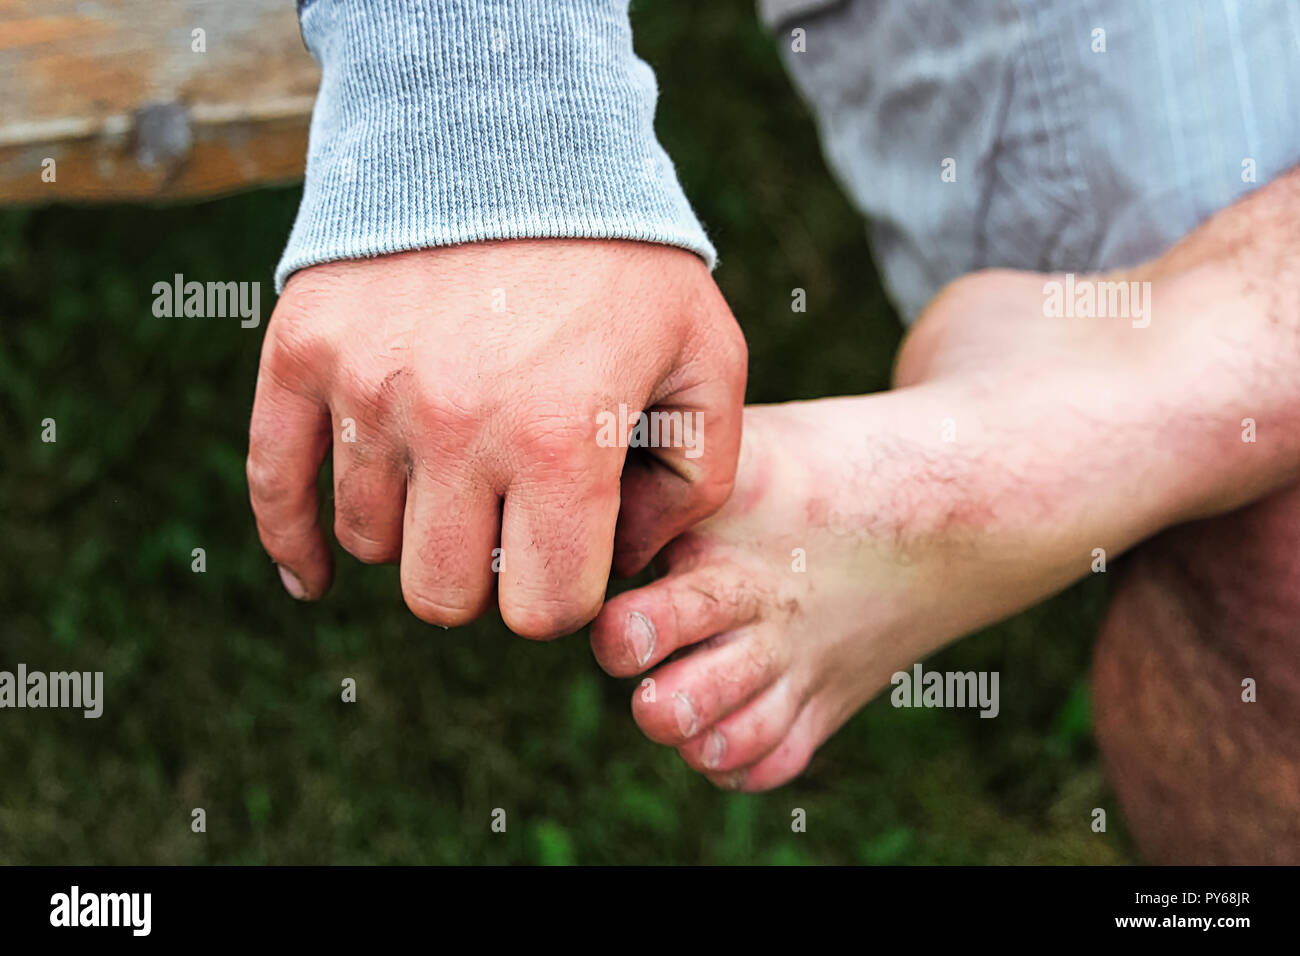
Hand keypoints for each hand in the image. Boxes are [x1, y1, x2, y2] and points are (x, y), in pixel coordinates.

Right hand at [247, 239, 746, 637]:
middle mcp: (456, 427)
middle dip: (486, 580)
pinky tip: (314, 577)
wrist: (518, 139)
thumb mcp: (707, 358)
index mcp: (560, 440)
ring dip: (414, 529)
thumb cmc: (625, 260)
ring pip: (371, 542)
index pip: (544, 606)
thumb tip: (629, 564)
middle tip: (508, 525)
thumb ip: (696, 478)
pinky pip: (274, 484)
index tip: (570, 555)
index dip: (565, 595)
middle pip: (444, 594)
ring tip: (453, 474)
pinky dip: (293, 541)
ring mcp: (369, 390)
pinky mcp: (307, 353)